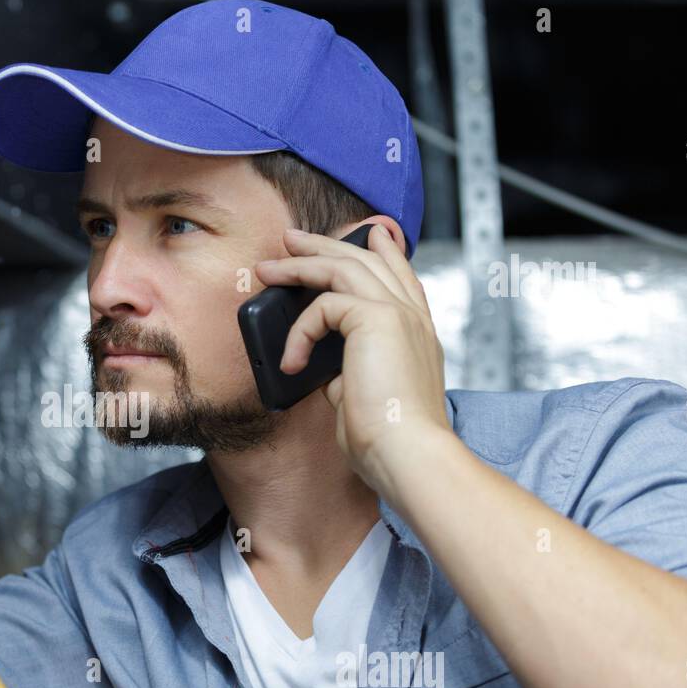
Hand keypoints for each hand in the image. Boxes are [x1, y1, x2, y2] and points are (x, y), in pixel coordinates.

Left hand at [254, 224, 451, 496]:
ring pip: (344, 266)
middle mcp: (413, 318)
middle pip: (368, 261)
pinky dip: (299, 331)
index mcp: (418, 334)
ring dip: (300, 264)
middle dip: (328, 244)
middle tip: (293, 238)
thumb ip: (346, 371)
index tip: (372, 234)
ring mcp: (399, 314)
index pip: (402, 278)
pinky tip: (291, 360)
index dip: (386, 253)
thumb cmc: (389, 439)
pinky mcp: (377, 319)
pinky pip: (324, 306)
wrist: (407, 453)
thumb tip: (318, 365)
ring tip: (268, 268)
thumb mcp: (364, 396)